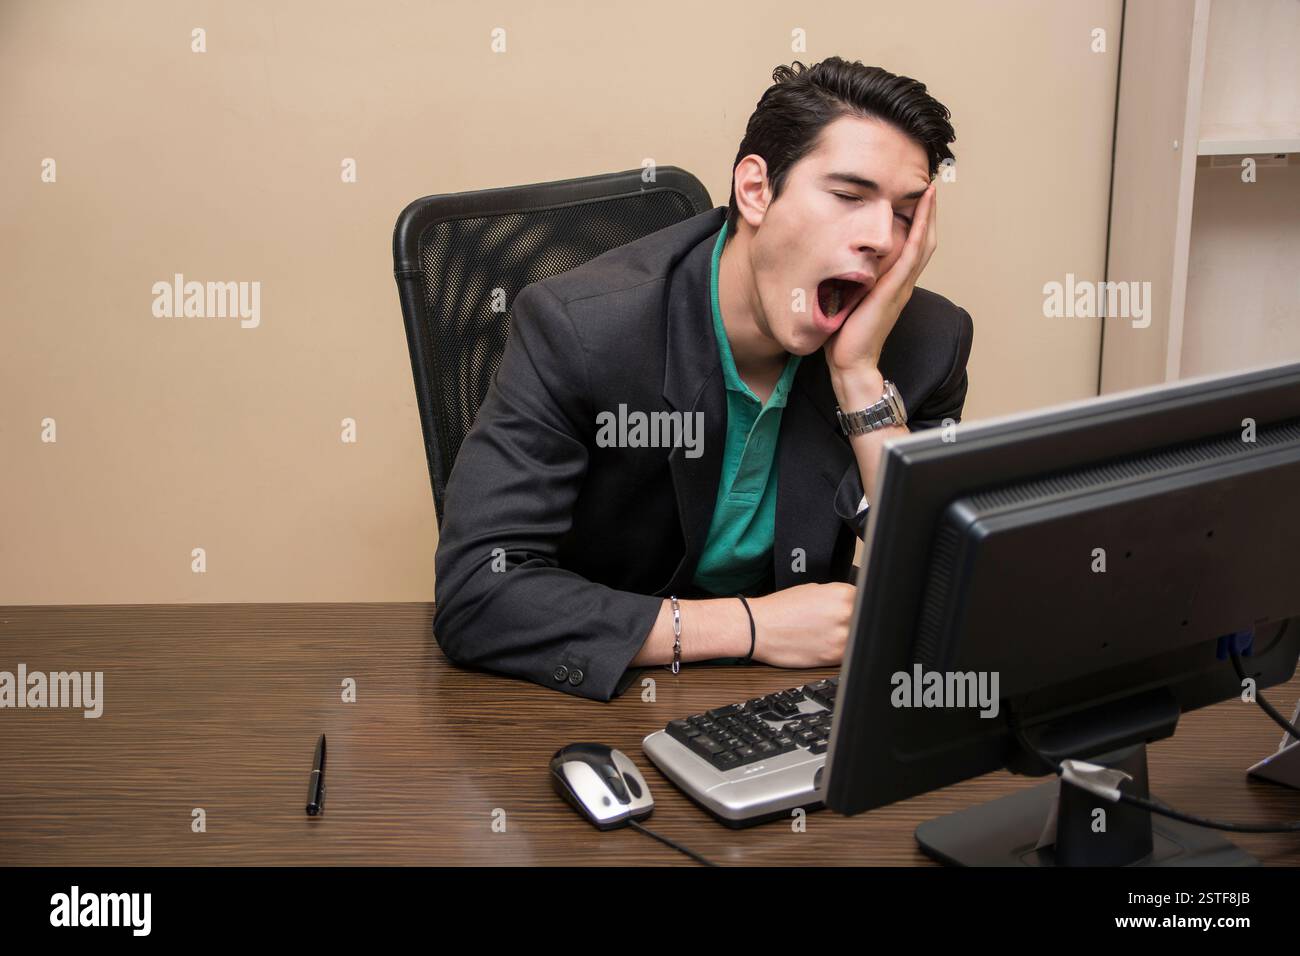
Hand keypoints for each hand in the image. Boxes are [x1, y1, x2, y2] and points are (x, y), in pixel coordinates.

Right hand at [748, 582, 855, 667]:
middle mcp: (846, 613)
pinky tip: (823, 644)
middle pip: (865, 620)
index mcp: (842, 594)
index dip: (859, 606)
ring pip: (858, 639)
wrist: (758, 628)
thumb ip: (838, 597)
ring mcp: (842, 637)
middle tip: (835, 623)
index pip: (867, 600)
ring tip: (827, 633)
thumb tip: (854, 605)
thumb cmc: (781, 609)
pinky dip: (839, 651)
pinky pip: (848, 655)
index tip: (855, 611)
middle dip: (854, 622)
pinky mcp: (834, 657)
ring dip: (848, 637)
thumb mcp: (814, 590)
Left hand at [824, 181, 938, 396]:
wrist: (851, 363)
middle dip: (927, 213)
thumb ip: (846, 280)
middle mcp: (901, 282)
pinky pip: (912, 253)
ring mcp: (901, 285)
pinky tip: (922, 209)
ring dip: (928, 215)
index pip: (910, 246)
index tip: (914, 199)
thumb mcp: (845, 299)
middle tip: (928, 186)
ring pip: (923, 242)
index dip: (916, 223)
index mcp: (892, 284)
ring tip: (929, 189)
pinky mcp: (895, 288)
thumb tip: (830, 261)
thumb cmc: (844, 336)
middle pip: (924, 240)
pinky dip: (920, 229)